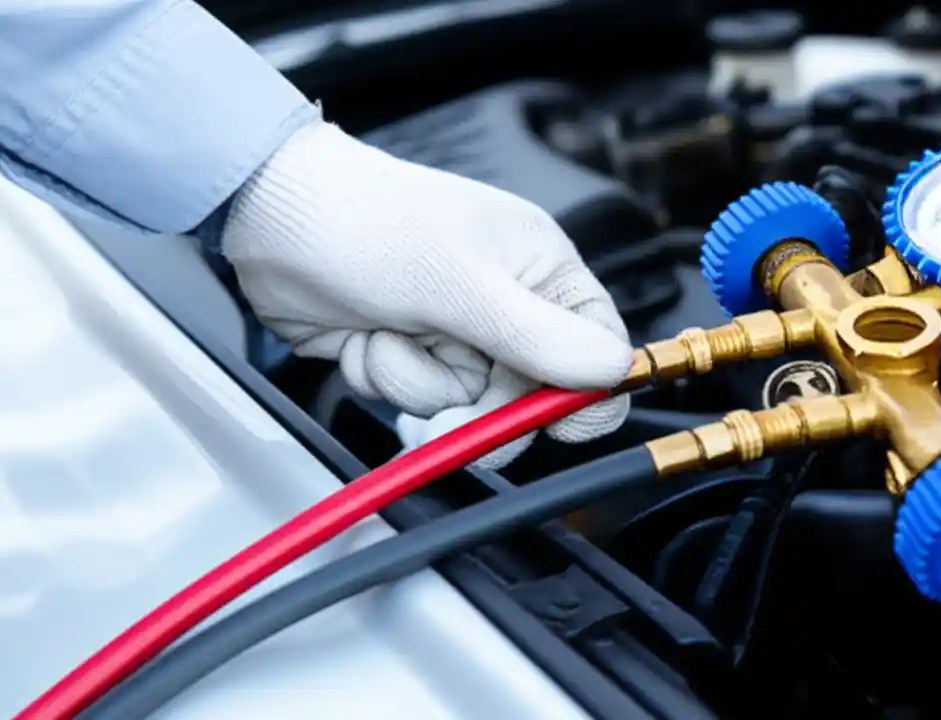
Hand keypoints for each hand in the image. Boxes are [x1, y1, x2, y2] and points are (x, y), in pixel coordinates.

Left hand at [221, 120, 631, 467]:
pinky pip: (417, 400)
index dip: (583, 395)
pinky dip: (385, 377)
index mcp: (542, 272)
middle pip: (530, 397)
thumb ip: (539, 337)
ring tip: (389, 333)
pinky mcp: (411, 352)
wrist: (268, 216)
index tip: (549, 419)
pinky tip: (365, 336)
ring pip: (468, 405)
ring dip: (417, 383)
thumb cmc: (367, 220)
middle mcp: (510, 304)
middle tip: (450, 416)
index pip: (598, 351)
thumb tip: (615, 369)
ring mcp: (458, 332)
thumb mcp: (461, 285)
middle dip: (481, 410)